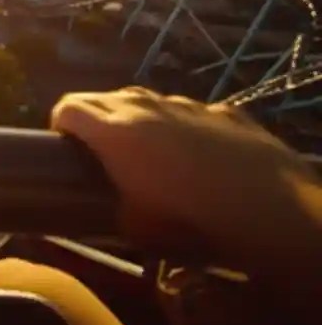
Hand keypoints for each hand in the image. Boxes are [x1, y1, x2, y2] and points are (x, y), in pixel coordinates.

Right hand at [51, 87, 314, 255]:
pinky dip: (181, 124)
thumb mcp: (131, 227)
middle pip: (102, 97)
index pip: (69, 108)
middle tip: (97, 146)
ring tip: (146, 145)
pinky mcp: (222, 110)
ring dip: (137, 116)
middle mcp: (144, 108)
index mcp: (112, 133)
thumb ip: (109, 207)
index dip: (60, 123)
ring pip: (147, 99)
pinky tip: (196, 150)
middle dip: (92, 115)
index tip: (63, 142)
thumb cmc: (185, 220)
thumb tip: (105, 209)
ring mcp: (185, 105)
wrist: (264, 205)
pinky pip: (189, 111)